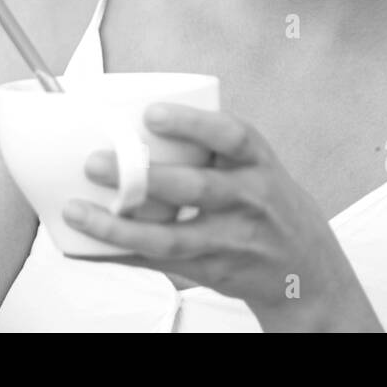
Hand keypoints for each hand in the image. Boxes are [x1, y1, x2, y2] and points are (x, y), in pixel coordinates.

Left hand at [62, 103, 379, 330]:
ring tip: (78, 211)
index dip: (192, 123)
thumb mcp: (258, 168)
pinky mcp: (209, 271)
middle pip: (195, 189)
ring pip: (170, 237)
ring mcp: (228, 241)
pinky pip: (158, 263)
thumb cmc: (270, 207)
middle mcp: (247, 201)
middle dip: (143, 176)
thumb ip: (214, 147)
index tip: (151, 114)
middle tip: (95, 162)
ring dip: (118, 226)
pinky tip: (85, 247)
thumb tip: (139, 117)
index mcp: (258, 165)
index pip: (232, 136)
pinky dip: (119, 255)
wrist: (307, 273)